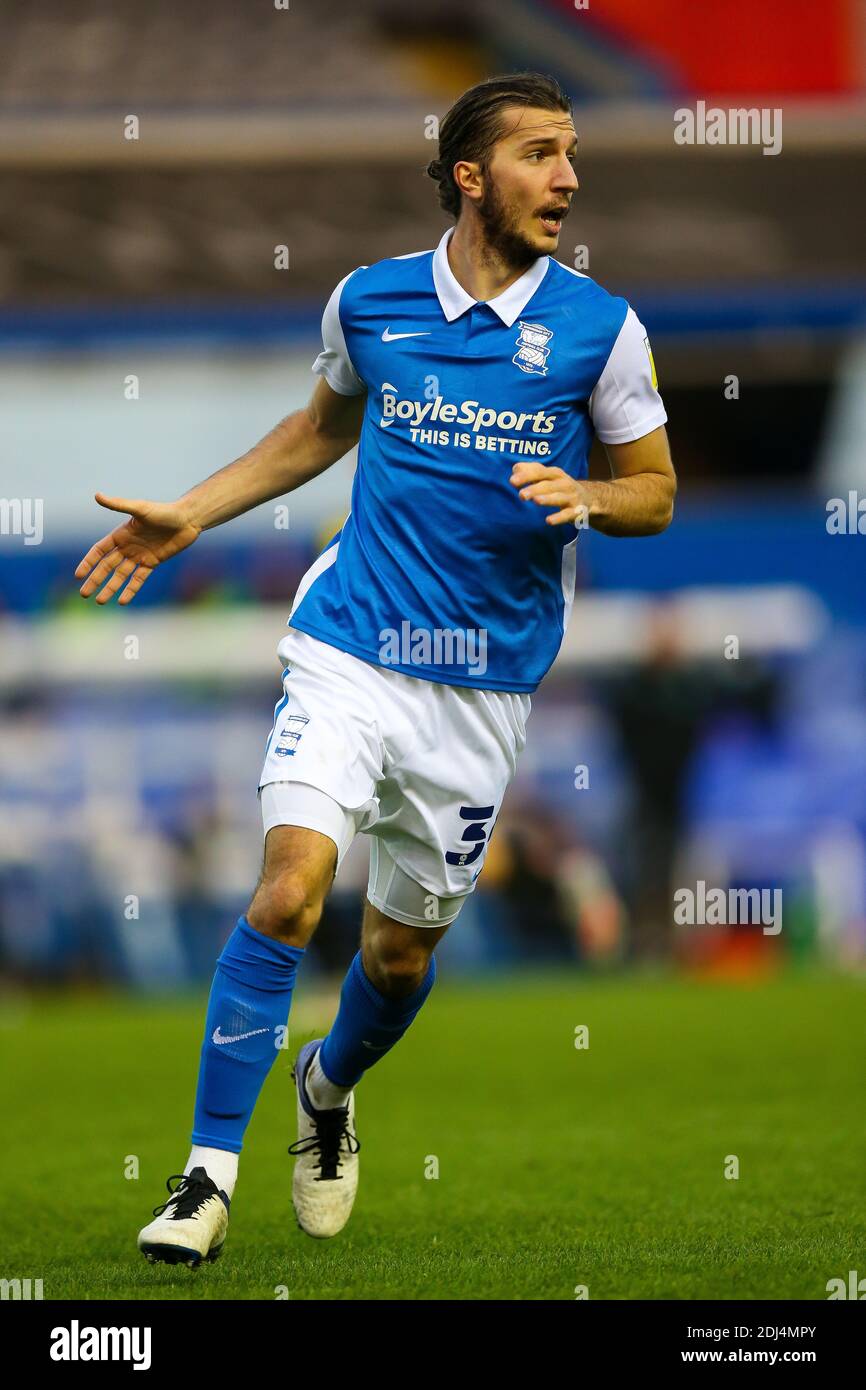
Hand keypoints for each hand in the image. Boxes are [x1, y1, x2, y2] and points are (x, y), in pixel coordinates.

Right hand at [75, 494, 201, 603]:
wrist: (187, 520)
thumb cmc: (164, 511)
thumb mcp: (140, 508)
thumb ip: (118, 505)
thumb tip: (97, 495)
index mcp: (120, 534)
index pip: (99, 551)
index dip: (88, 563)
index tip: (78, 576)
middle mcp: (127, 546)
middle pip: (107, 566)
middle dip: (95, 580)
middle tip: (84, 594)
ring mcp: (139, 556)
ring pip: (120, 576)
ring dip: (110, 588)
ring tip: (100, 601)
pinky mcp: (152, 563)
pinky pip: (138, 579)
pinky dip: (130, 590)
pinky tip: (122, 601)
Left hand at [509, 462, 590, 527]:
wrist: (589, 498)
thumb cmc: (560, 486)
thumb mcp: (548, 476)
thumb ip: (531, 471)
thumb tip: (515, 469)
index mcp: (554, 474)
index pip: (539, 472)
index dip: (526, 476)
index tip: (512, 482)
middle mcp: (564, 483)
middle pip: (547, 485)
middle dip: (534, 489)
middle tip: (521, 495)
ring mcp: (571, 497)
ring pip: (558, 498)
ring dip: (548, 499)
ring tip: (536, 501)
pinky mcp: (576, 511)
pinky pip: (567, 514)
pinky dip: (559, 518)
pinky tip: (549, 521)